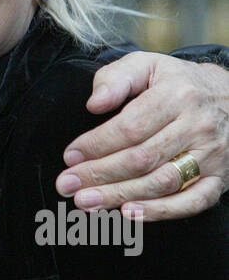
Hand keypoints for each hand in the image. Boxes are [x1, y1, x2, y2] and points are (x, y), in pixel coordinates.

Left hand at [56, 52, 228, 219]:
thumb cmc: (179, 83)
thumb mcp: (148, 65)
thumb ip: (117, 77)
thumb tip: (94, 103)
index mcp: (177, 96)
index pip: (131, 126)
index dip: (96, 144)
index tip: (70, 156)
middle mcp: (197, 126)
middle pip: (142, 158)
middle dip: (99, 175)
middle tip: (66, 186)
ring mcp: (211, 156)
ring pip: (162, 183)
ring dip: (119, 196)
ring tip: (85, 202)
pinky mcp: (220, 179)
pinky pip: (192, 202)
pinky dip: (160, 212)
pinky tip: (128, 213)